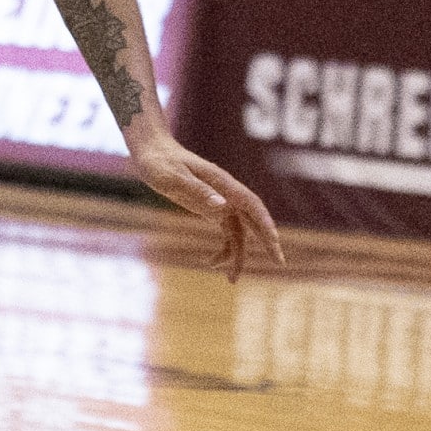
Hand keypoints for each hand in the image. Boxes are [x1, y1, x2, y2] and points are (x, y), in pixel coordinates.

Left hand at [126, 124, 284, 281]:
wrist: (151, 151)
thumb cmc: (160, 161)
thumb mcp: (173, 177)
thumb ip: (198, 190)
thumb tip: (224, 206)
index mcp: (221, 182)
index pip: (251, 203)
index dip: (264, 222)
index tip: (274, 241)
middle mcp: (226, 193)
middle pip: (253, 219)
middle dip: (267, 240)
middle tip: (279, 261)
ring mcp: (221, 202)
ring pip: (240, 232)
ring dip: (240, 254)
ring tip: (232, 279)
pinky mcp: (212, 209)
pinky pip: (227, 233)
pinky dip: (225, 249)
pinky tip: (212, 263)